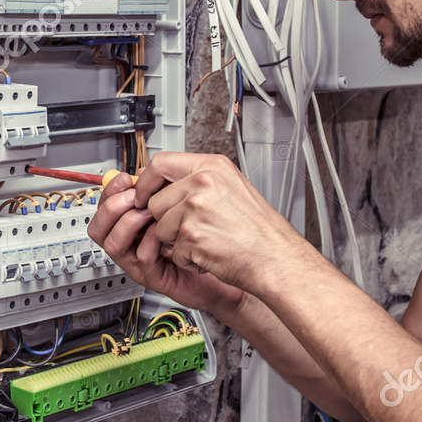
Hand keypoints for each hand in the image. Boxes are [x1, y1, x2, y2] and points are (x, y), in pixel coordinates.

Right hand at [87, 171, 245, 318]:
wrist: (230, 264)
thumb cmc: (207, 235)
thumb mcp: (182, 202)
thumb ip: (161, 189)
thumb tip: (143, 172)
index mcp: (133, 223)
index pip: (105, 206)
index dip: (109, 191)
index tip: (124, 178)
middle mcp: (132, 242)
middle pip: (98, 226)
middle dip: (112, 206)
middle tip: (133, 196)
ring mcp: (140, 260)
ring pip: (112, 243)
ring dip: (128, 223)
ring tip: (148, 213)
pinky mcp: (154, 275)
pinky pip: (141, 257)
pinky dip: (150, 241)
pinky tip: (164, 232)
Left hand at [132, 152, 313, 293]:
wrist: (276, 259)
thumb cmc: (259, 230)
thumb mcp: (231, 188)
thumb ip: (197, 180)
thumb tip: (161, 181)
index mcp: (212, 167)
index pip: (160, 163)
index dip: (146, 182)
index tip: (144, 194)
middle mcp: (202, 183)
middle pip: (155, 201)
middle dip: (164, 220)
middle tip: (189, 229)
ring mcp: (195, 209)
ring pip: (160, 228)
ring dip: (177, 241)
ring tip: (206, 240)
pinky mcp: (191, 236)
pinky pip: (173, 251)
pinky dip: (188, 259)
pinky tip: (210, 253)